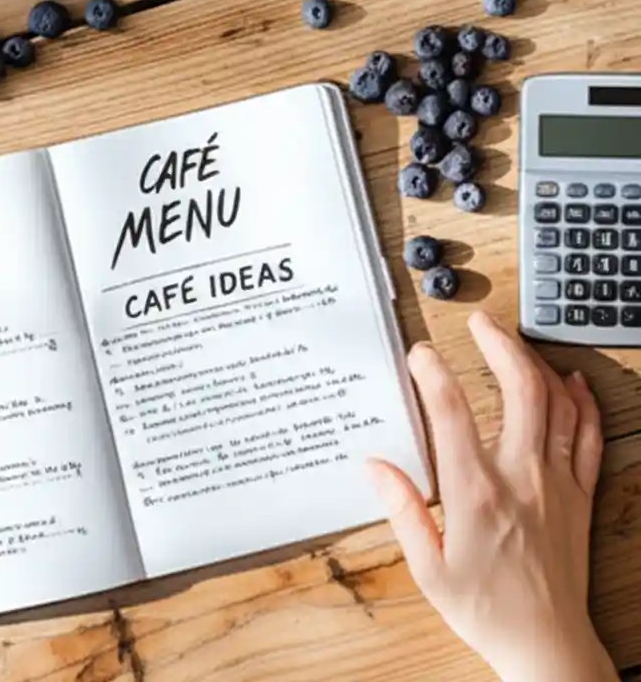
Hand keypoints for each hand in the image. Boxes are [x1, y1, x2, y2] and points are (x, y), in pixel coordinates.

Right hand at [367, 312, 616, 681]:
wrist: (546, 644)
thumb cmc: (483, 610)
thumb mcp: (425, 567)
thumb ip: (401, 509)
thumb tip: (376, 466)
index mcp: (474, 494)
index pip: (452, 414)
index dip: (433, 374)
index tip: (419, 354)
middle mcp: (521, 479)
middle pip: (519, 390)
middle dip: (499, 345)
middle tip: (479, 322)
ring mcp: (557, 484)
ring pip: (557, 404)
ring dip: (536, 364)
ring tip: (514, 342)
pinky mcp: (580, 497)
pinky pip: (589, 436)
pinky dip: (582, 403)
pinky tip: (570, 383)